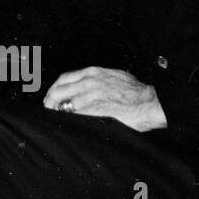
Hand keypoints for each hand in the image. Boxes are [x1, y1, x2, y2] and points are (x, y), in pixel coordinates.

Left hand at [43, 67, 167, 131]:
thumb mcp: (115, 76)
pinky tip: (68, 125)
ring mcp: (90, 98)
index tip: (52, 96)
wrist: (149, 103)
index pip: (63, 78)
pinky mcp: (93, 112)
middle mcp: (88, 83)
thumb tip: (90, 84)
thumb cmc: (137, 92)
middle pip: (57, 91)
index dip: (55, 88)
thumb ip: (99, 79)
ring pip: (62, 105)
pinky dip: (68, 120)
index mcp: (93, 73)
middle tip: (49, 110)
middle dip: (50, 101)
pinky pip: (73, 116)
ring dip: (57, 113)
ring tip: (57, 119)